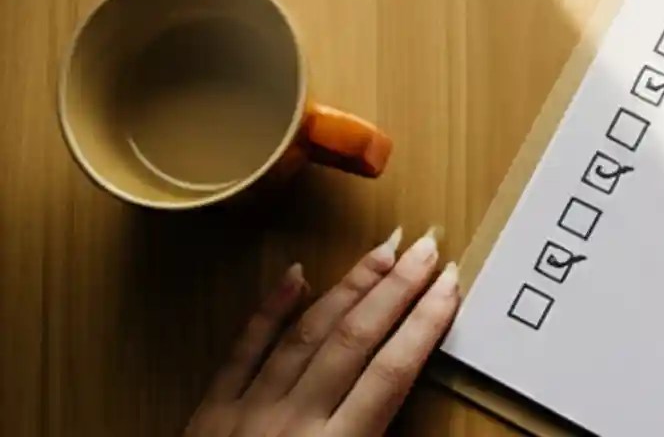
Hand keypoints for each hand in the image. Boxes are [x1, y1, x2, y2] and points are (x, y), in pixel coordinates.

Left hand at [185, 228, 460, 436]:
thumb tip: (408, 400)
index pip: (393, 372)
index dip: (426, 323)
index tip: (451, 285)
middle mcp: (294, 423)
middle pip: (356, 339)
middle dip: (398, 289)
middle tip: (427, 246)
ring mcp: (249, 412)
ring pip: (307, 332)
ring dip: (349, 287)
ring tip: (382, 251)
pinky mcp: (210, 414)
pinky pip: (243, 350)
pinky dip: (269, 310)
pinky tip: (294, 273)